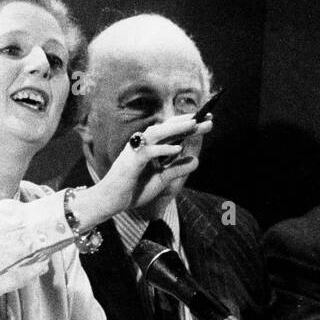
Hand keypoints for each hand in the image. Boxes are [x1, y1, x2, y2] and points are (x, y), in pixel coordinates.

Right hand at [68, 114, 211, 227]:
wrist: (110, 201)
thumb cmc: (132, 189)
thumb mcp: (162, 180)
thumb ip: (177, 170)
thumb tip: (196, 160)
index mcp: (150, 147)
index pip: (171, 131)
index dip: (189, 125)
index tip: (208, 120)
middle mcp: (142, 144)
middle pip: (166, 128)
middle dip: (187, 122)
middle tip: (208, 118)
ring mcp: (135, 151)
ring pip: (156, 133)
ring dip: (175, 128)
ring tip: (194, 125)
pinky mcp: (131, 162)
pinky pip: (148, 152)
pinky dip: (163, 149)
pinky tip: (177, 149)